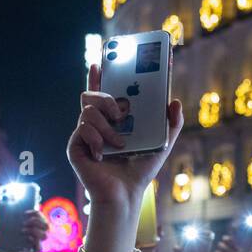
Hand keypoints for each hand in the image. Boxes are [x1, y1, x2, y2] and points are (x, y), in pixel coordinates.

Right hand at [68, 64, 182, 208]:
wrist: (125, 194)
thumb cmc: (141, 170)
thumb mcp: (162, 144)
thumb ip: (171, 124)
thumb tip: (175, 101)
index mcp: (114, 119)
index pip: (105, 89)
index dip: (102, 72)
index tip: (104, 56)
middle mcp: (97, 123)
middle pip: (92, 94)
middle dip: (107, 96)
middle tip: (122, 111)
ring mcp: (84, 133)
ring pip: (89, 110)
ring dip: (107, 127)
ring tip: (119, 144)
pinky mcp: (76, 145)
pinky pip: (83, 128)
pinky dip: (97, 140)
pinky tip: (102, 154)